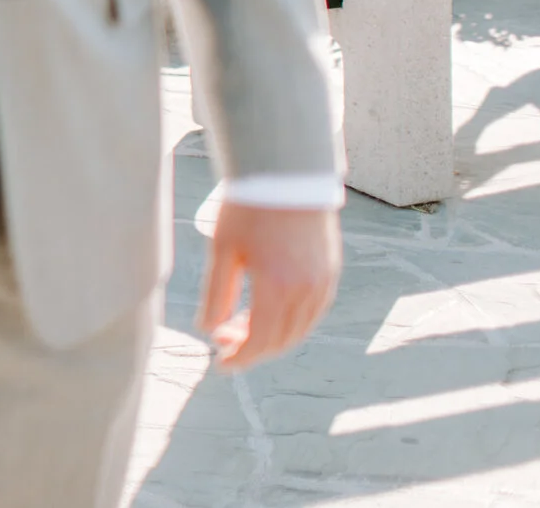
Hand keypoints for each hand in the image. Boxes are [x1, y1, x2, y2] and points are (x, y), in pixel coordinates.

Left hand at [197, 201, 339, 370]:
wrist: (287, 174)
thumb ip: (216, 294)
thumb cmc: (248, 207)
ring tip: (240, 326)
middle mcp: (307, 291)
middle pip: (281, 340)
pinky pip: (313, 313)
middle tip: (223, 342)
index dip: (239, 358)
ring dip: (271, 337)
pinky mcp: (330, 273)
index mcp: (278, 287)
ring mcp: (324, 283)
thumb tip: (208, 330)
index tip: (220, 365)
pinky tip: (268, 313)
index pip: (260, 340)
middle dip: (251, 349)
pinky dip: (291, 323)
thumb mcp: (222, 249)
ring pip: (299, 330)